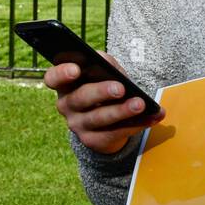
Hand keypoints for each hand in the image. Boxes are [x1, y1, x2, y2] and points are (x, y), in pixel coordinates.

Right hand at [43, 52, 165, 154]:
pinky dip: (137, 124)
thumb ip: (105, 64)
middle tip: (120, 88)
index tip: (76, 69)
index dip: (61, 73)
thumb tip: (108, 65)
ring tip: (141, 104)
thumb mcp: (103, 72)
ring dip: (122, 111)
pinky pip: (115, 133)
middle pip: (80, 98)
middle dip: (101, 92)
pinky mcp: (92, 141)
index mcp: (64, 84)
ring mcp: (77, 125)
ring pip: (99, 118)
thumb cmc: (103, 86)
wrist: (106, 120)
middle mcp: (66, 105)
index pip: (52, 78)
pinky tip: (153, 117)